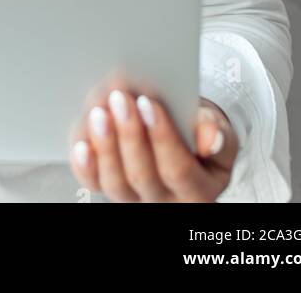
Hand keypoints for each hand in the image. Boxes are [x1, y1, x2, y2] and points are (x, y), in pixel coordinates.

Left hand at [69, 91, 237, 201]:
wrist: (183, 135)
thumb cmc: (199, 131)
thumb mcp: (219, 129)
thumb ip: (217, 133)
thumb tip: (209, 138)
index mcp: (199, 191)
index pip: (178, 170)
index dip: (161, 137)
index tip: (147, 103)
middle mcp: (166, 202)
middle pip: (143, 176)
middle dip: (129, 134)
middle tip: (119, 98)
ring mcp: (135, 199)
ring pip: (115, 183)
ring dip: (105, 146)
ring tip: (99, 112)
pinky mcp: (111, 189)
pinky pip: (93, 184)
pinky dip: (85, 165)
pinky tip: (82, 144)